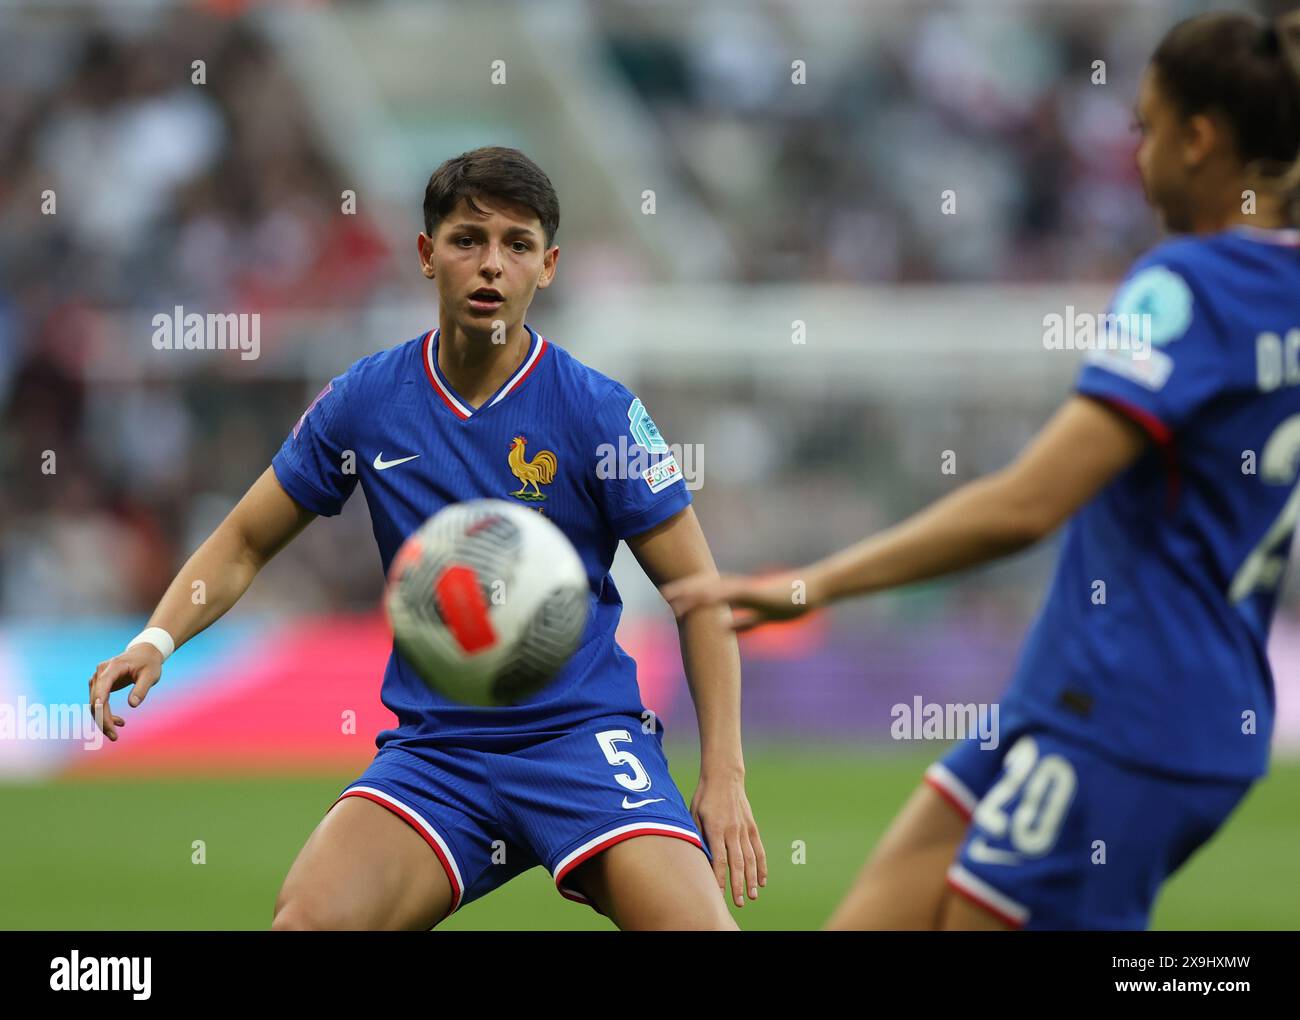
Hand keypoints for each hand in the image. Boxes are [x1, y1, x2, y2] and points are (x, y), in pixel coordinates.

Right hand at [88, 644, 163, 741]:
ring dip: (103, 720)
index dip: (101, 704)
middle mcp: (100, 672)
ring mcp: (98, 678)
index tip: (103, 720)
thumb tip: (132, 705)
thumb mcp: (151, 675)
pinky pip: (98, 702)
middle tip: (114, 737)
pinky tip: (119, 721)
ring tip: (117, 732)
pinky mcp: (99, 684)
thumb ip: (142, 689)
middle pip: (96, 699)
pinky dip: (105, 714)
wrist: (144, 653)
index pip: (102, 687)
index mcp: (113, 667)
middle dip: (103, 720)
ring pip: (94, 703)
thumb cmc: (149, 663)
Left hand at [662, 569, 820, 631]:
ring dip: (693, 592)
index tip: (672, 599)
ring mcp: (747, 589)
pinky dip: (716, 596)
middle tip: (663, 593)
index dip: (690, 595)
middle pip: (705, 587)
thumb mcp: (762, 616)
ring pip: (713, 589)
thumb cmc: (790, 602)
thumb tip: (724, 627)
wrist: (812, 590)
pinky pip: (732, 594)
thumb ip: (743, 622)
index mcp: (739, 594)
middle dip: (684, 590)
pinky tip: (702, 599)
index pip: (709, 593)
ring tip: (673, 597)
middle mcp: (739, 589)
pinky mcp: (757, 593)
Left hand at [691, 770, 766, 907]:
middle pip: (737, 863)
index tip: (719, 894)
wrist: (724, 777)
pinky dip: (762, 866)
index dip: (720, 878)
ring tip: (753, 896)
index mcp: (716, 828)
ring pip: (751, 858)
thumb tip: (699, 859)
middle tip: (740, 902)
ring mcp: (744, 829)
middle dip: (738, 885)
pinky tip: (763, 880)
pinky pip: (759, 849)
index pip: (719, 859)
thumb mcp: (694, 814)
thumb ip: (698, 836)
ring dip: (752, 879)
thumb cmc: (704, 797)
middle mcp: (732, 830)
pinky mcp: (752, 827)